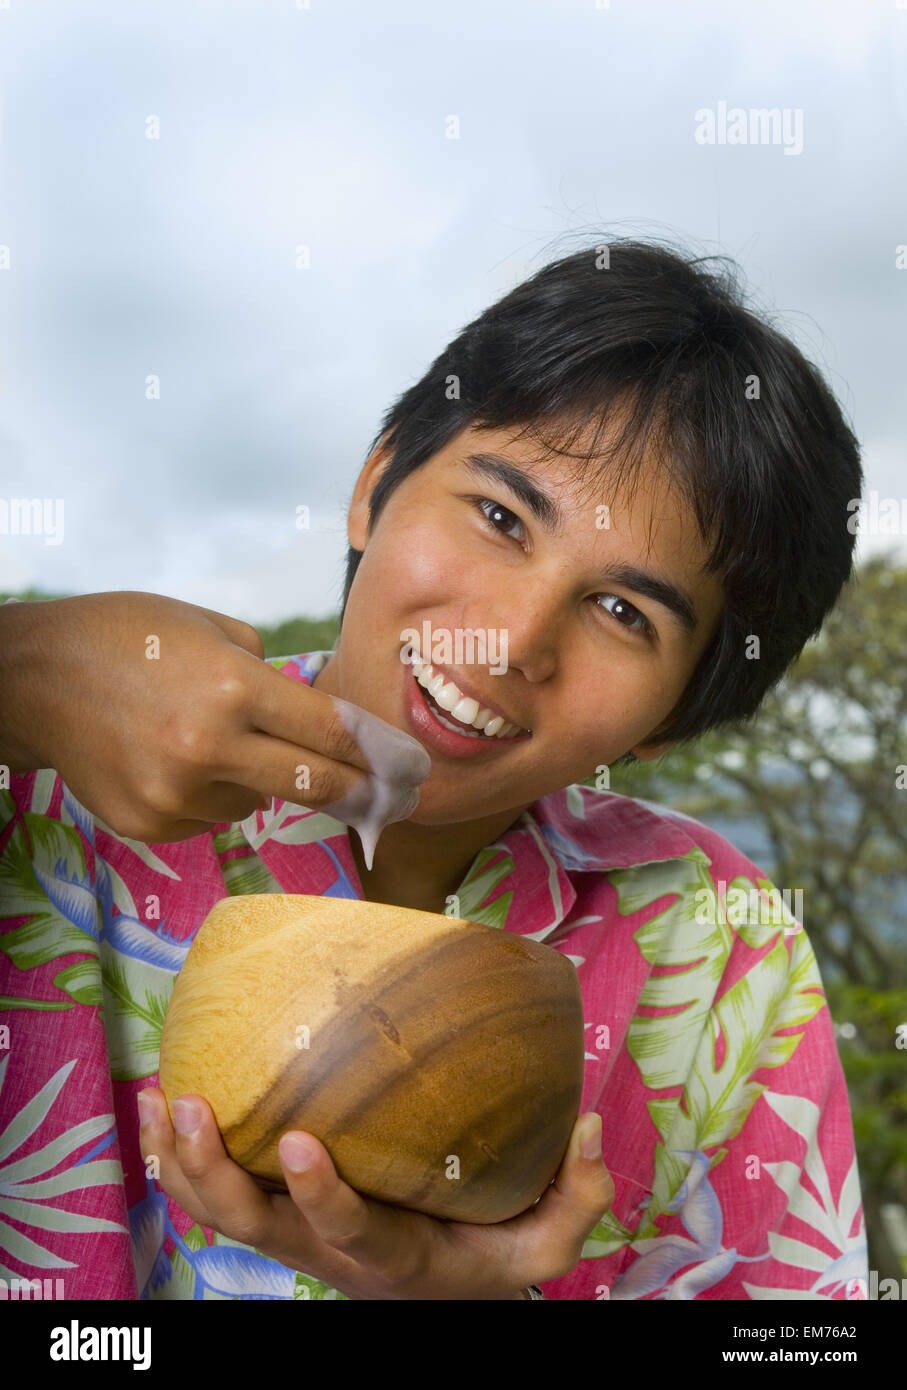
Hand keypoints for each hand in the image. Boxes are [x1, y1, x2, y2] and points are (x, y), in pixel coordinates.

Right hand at [1, 590, 397, 841]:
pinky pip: (208, 817)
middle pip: (314, 785)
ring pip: (255, 803)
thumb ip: (268, 671)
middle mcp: (210, 747)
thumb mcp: (209, 626)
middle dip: (358, 793)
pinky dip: (209, 795)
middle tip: (390, 799)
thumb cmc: (127, 635)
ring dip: (258, 780)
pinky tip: (174, 761)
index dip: (378, 754)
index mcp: (233, 687)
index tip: (409, 768)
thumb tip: (315, 715)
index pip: (330, 734)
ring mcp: (176, 793)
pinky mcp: (149, 823)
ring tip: (210, 740)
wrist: (33, 678)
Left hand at [137, 1088, 614, 1300]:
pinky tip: (160, 1104)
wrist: (438, 1299)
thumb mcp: (544, 1246)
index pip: (350, 1233)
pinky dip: (176, 1156)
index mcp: (392, 1254)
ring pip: (216, 1212)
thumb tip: (589, 1123)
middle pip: (251, 1226)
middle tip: (194, 1104)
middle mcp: (327, 1249)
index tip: (299, 1143)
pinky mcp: (275, 1215)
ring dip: (179, 1160)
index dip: (320, 1195)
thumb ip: (577, 1196)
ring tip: (162, 1095)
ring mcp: (291, 1235)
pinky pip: (211, 1194)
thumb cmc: (487, 1259)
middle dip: (213, 1171)